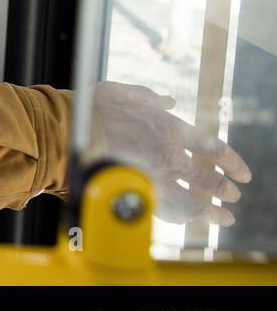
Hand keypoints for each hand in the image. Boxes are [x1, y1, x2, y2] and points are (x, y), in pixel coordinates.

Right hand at [90, 81, 250, 225]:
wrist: (68, 128)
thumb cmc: (91, 108)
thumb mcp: (123, 92)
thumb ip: (149, 97)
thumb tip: (167, 101)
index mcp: (169, 128)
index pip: (213, 148)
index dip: (231, 162)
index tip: (242, 174)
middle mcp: (168, 154)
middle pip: (207, 177)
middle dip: (223, 189)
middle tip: (233, 196)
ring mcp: (154, 175)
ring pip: (193, 199)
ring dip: (210, 210)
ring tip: (221, 217)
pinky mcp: (138, 191)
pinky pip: (167, 210)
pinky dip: (180, 215)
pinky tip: (185, 218)